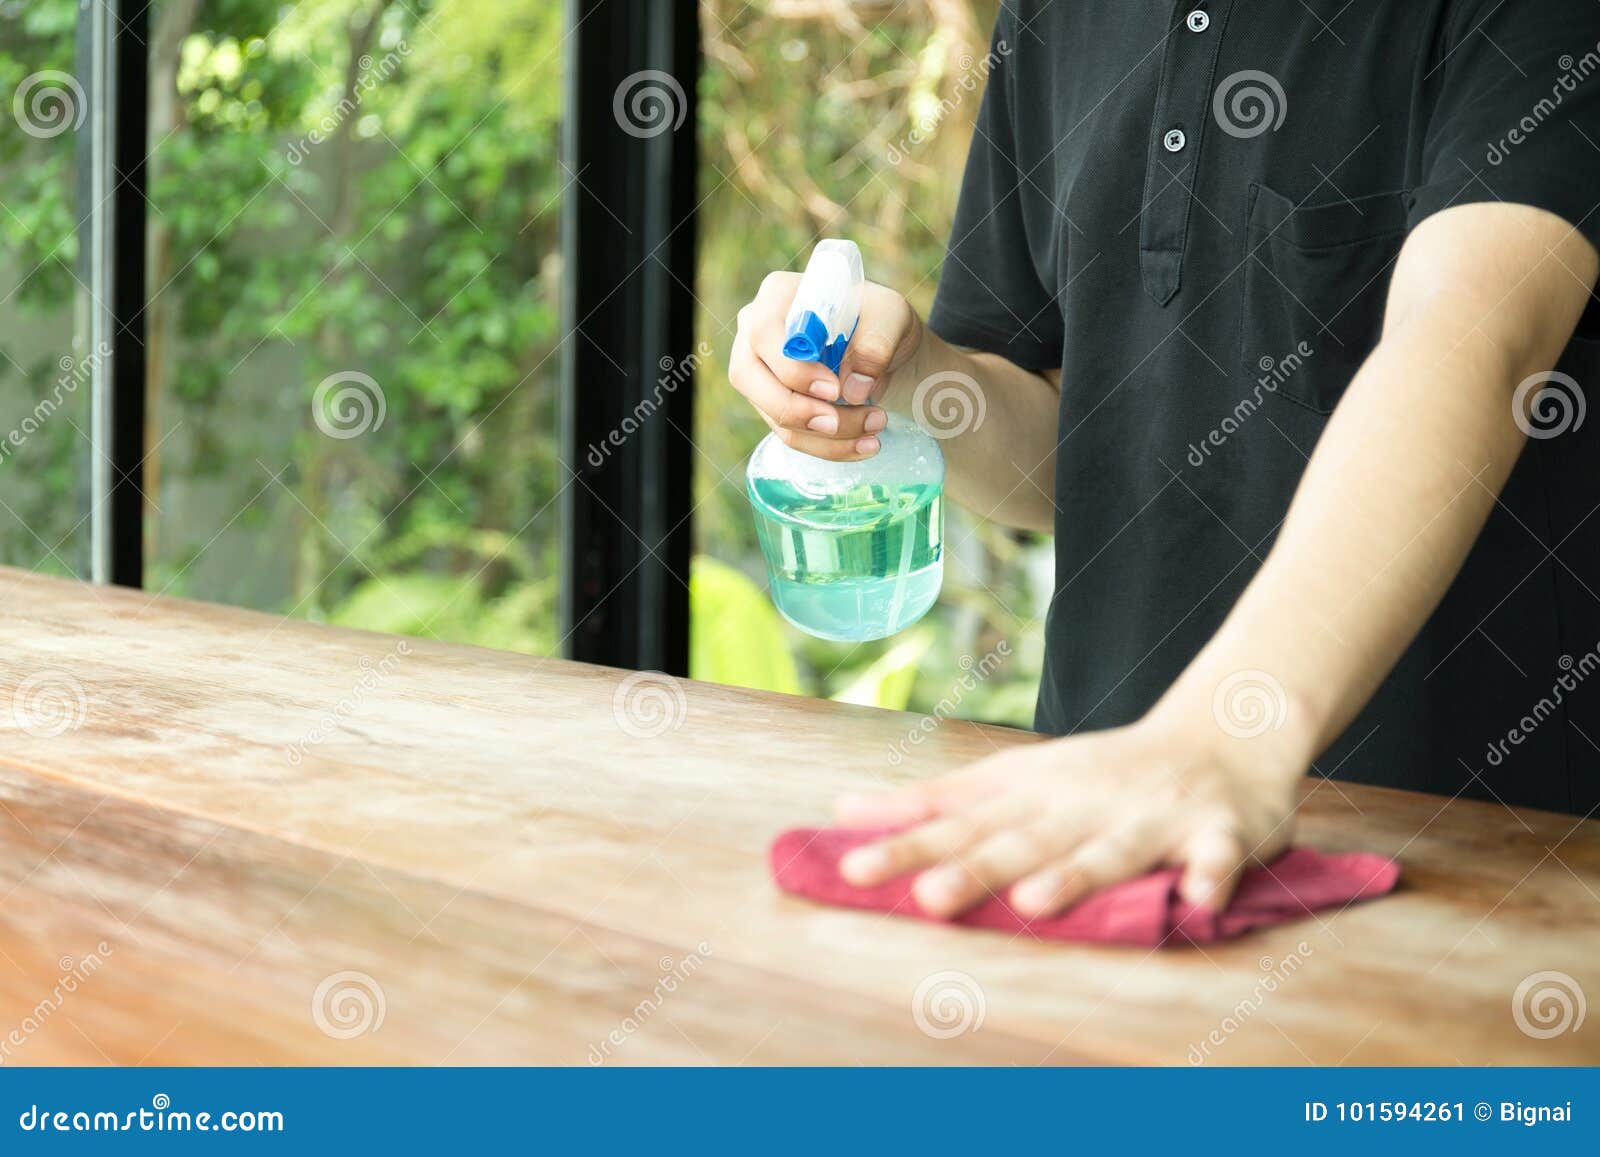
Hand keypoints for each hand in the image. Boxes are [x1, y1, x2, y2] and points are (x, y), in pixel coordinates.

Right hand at [729, 270, 921, 460]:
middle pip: (749, 378)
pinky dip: (828, 447)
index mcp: (777, 296)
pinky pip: (790, 435)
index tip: (835, 391)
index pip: (765, 334)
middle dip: (800, 411)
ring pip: (773, 414)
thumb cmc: (878, 321)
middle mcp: (754, 332)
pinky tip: (864, 445)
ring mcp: (758, 372)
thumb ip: (876, 344)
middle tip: (850, 422)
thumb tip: (854, 388)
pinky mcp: (771, 405)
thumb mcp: (892, 317)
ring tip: (876, 428)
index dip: (793, 368)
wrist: (883, 349)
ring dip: (826, 435)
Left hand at [834, 710, 1306, 918]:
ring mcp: (1148, 817)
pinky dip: (1211, 873)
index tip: (850, 868)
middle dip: (975, 869)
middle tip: (928, 897)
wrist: (1219, 734)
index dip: (906, 845)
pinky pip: (1217, 856)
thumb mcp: (1012, 777)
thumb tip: (842, 811)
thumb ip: (935, 802)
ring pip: (1109, 850)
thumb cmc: (1096, 774)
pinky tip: (1200, 897)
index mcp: (1030, 794)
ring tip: (1036, 902)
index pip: (957, 825)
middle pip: (1021, 842)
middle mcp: (1080, 805)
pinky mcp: (1217, 830)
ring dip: (1075, 874)